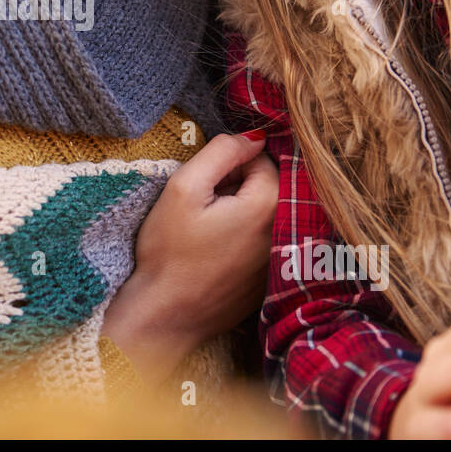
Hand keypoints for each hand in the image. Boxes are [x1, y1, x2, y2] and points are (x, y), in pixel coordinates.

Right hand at [101, 131, 277, 384]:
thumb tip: (253, 136)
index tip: (206, 181)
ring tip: (211, 227)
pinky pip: (266, 240)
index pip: (262, 159)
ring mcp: (281, 258)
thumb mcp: (184, 188)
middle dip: (242, 184)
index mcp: (268, 204)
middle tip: (207, 203)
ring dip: (245, 209)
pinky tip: (218, 250)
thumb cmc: (169, 251)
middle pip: (270, 185)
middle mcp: (285, 230)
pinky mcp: (271, 278)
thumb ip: (221, 152)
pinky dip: (247, 236)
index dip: (230, 162)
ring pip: (268, 212)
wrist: (166, 315)